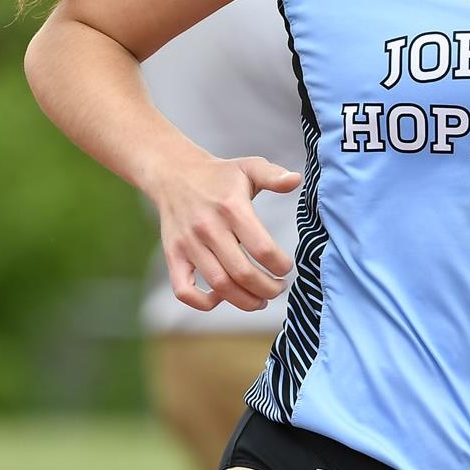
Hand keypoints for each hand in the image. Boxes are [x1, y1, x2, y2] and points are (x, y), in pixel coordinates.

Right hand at [153, 154, 300, 311]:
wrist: (174, 174)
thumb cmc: (219, 175)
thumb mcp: (249, 166)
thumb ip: (273, 175)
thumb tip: (295, 180)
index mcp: (231, 207)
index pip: (262, 248)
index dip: (280, 265)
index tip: (286, 267)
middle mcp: (208, 228)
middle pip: (242, 273)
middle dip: (267, 288)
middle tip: (279, 289)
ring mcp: (188, 244)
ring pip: (219, 285)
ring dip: (244, 300)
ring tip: (260, 300)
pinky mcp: (173, 255)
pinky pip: (184, 291)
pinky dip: (203, 303)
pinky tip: (221, 298)